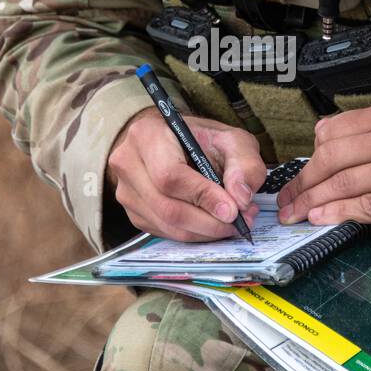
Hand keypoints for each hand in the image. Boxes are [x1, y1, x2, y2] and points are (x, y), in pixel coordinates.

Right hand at [107, 107, 265, 241]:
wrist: (173, 143)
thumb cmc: (200, 139)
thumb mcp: (231, 139)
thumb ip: (244, 164)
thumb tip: (241, 199)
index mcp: (146, 135)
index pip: (169, 175)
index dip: (202, 196)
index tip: (232, 209)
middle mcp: (128, 163)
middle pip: (167, 207)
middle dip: (208, 221)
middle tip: (240, 222)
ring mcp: (126, 191)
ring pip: (167, 225)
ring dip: (205, 231)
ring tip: (232, 222)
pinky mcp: (134, 213)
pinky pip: (165, 233)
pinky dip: (194, 234)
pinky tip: (212, 222)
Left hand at [276, 100, 370, 248]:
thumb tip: (325, 147)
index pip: (334, 130)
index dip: (308, 156)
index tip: (297, 177)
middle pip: (333, 156)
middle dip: (303, 183)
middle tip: (287, 202)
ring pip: (345, 182)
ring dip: (313, 202)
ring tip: (296, 215)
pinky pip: (368, 206)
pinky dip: (338, 214)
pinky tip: (322, 220)